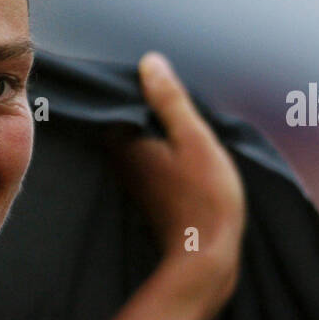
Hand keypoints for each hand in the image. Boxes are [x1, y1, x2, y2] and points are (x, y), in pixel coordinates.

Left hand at [108, 52, 245, 301]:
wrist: (205, 257)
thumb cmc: (204, 197)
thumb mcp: (193, 139)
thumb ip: (169, 101)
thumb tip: (149, 62)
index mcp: (123, 144)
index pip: (113, 103)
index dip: (132, 87)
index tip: (148, 75)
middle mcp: (118, 162)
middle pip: (122, 121)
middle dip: (139, 105)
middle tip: (166, 92)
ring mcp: (131, 180)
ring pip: (134, 141)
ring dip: (149, 127)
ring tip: (174, 114)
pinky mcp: (146, 194)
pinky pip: (145, 158)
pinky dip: (156, 148)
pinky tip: (175, 146)